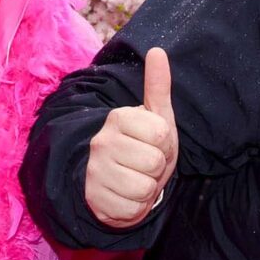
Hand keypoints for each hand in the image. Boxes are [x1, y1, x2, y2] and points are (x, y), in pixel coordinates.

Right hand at [84, 46, 177, 228]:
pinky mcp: (94, 200)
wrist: (115, 183)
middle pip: (154, 162)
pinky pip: (133, 209)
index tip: (152, 144)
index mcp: (117, 118)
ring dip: (147, 189)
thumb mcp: (155, 118)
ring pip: (145, 187)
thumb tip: (157, 50)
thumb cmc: (141, 147)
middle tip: (144, 165)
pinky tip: (126, 197)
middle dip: (157, 169)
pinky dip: (136, 207)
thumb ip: (157, 86)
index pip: (161, 134)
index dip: (164, 144)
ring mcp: (94, 172)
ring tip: (136, 180)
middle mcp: (101, 142)